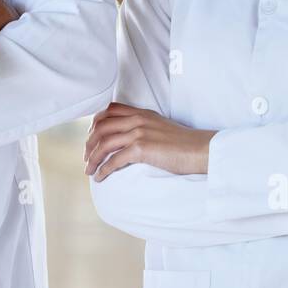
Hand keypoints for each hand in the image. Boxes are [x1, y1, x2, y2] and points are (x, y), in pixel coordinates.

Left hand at [84, 102, 213, 180]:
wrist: (201, 149)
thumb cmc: (185, 144)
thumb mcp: (161, 128)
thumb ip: (145, 127)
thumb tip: (129, 140)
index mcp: (142, 113)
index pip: (109, 110)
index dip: (95, 123)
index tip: (90, 138)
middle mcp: (138, 119)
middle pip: (101, 126)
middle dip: (89, 143)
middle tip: (86, 158)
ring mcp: (139, 132)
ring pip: (104, 143)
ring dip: (92, 159)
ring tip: (89, 170)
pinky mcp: (142, 148)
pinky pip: (114, 160)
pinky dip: (103, 169)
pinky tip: (100, 177)